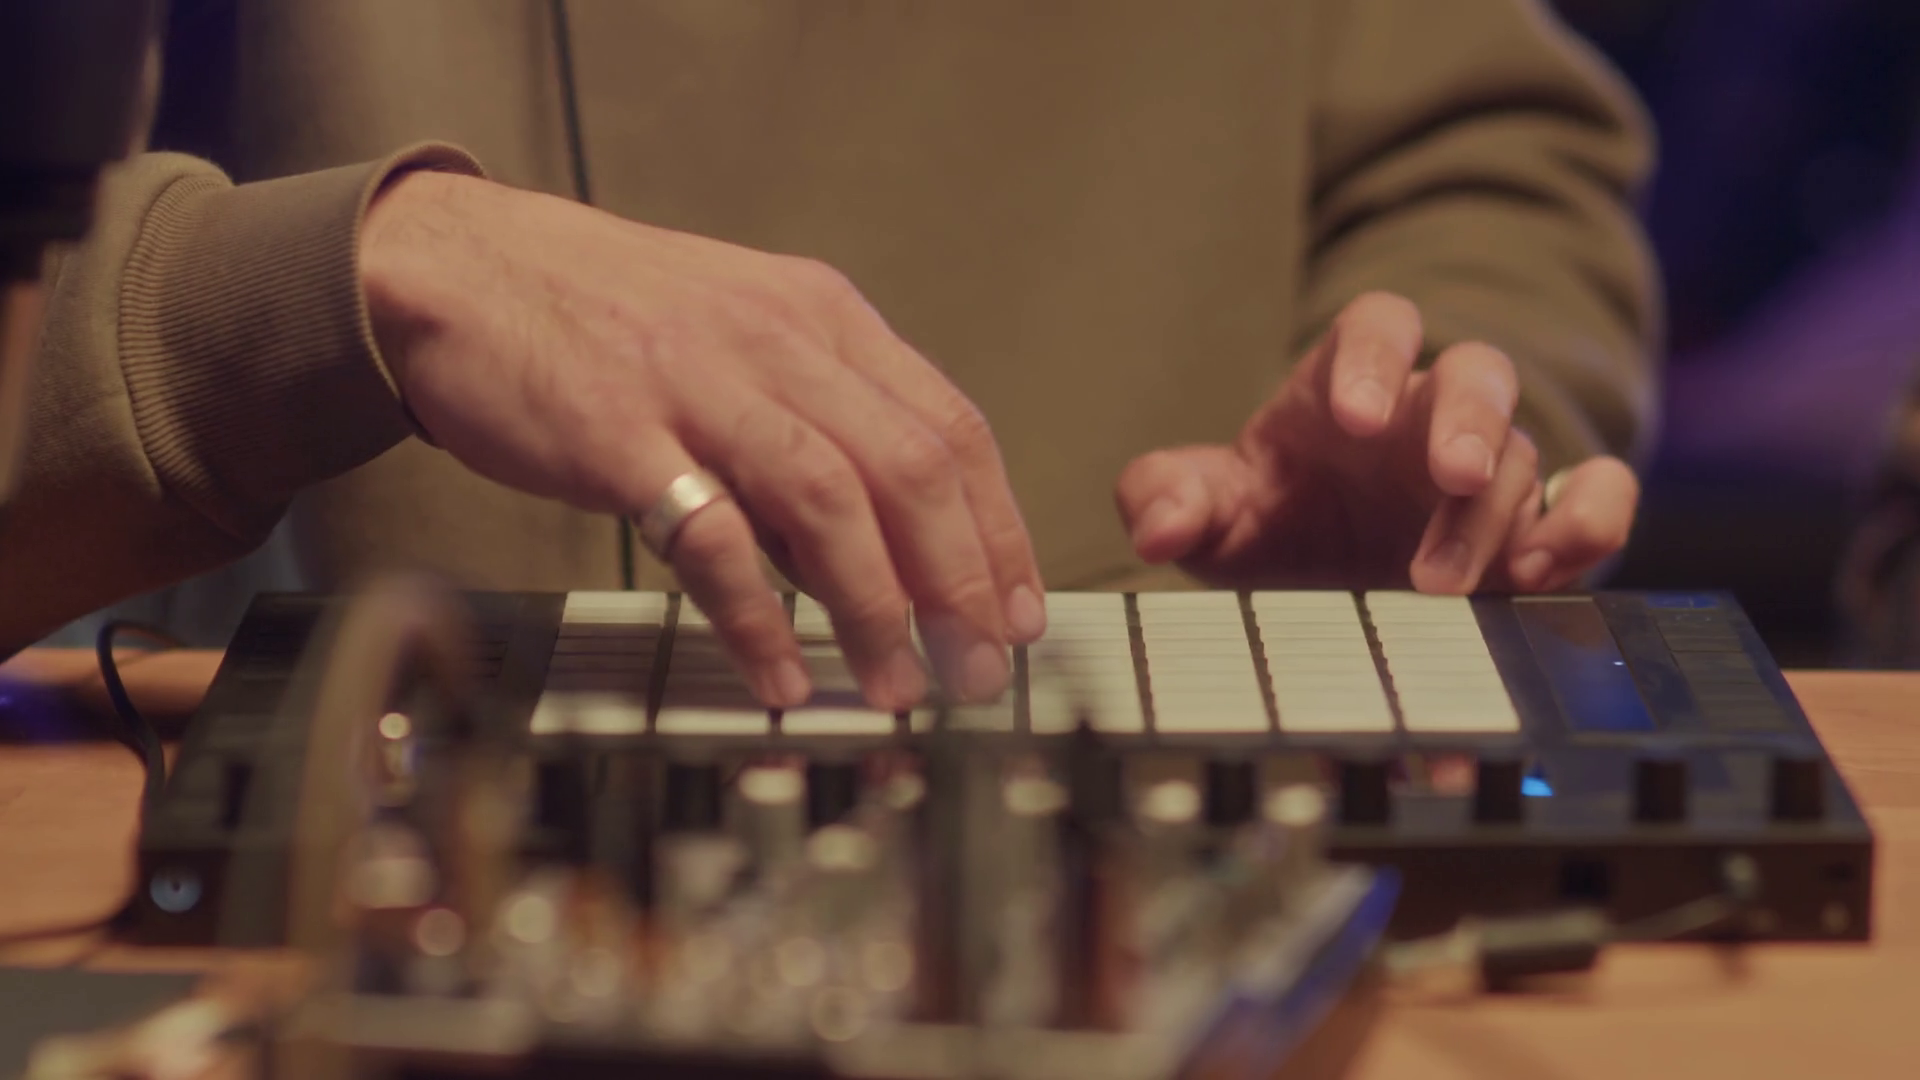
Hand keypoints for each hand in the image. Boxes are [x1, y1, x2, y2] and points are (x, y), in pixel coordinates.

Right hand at [357, 172, 1045, 708]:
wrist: (460, 268)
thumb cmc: (608, 319)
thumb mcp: (740, 341)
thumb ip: (813, 430)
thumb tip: (880, 551)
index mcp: (821, 318)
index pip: (950, 427)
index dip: (998, 530)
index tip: (1018, 611)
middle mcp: (777, 342)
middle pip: (910, 468)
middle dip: (961, 582)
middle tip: (978, 671)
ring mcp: (699, 383)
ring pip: (829, 500)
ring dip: (877, 606)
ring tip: (898, 686)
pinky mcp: (619, 432)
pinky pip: (710, 535)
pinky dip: (756, 614)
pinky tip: (781, 672)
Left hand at [1115, 292, 1637, 591]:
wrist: (1317, 588)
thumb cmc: (1267, 523)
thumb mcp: (1208, 512)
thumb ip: (1169, 500)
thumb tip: (1157, 524)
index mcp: (1347, 385)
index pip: (1377, 327)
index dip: (1373, 358)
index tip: (1356, 415)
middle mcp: (1430, 416)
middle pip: (1479, 374)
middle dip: (1469, 422)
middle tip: (1452, 479)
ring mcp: (1491, 471)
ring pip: (1527, 457)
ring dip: (1498, 520)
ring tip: (1447, 587)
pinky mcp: (1534, 528)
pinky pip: (1595, 496)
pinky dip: (1590, 522)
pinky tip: (1549, 571)